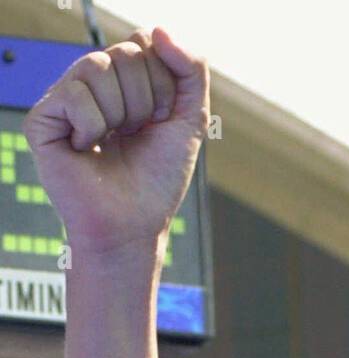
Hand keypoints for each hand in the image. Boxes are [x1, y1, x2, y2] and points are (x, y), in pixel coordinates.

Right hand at [23, 27, 208, 256]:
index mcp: (123, 78)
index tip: (160, 121)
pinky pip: (75, 96)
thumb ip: (191, 70)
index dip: (164, 86)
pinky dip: (92, 128)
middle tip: (136, 135)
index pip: (145, 43)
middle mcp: (92, 82)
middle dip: (146, 102)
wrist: (135, 224)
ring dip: (121, 114)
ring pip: (99, 67)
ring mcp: (65, 97)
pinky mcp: (43, 118)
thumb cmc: (156, 179)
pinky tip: (87, 149)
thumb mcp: (190, 119)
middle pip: (126, 53)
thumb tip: (158, 29)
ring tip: (113, 142)